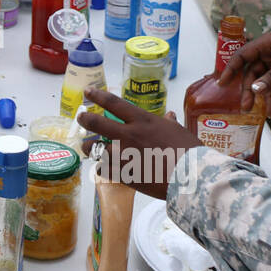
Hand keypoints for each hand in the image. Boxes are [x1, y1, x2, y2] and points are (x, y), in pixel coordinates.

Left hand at [77, 87, 199, 199]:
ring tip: (88, 148)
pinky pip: (103, 169)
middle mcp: (128, 135)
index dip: (97, 95)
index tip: (87, 92)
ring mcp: (123, 155)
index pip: (114, 103)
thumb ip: (168, 123)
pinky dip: (101, 168)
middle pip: (96, 123)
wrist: (190, 178)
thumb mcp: (179, 132)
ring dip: (90, 148)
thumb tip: (169, 116)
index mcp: (142, 121)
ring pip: (94, 149)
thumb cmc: (189, 152)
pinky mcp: (123, 174)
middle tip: (81, 119)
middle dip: (85, 120)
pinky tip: (103, 169)